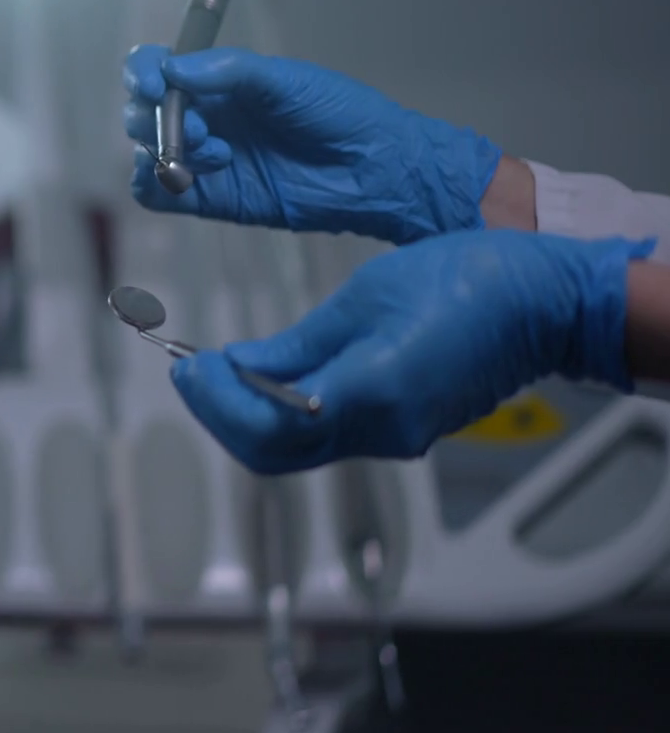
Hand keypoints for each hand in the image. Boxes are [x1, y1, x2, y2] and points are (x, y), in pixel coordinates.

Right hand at [122, 45, 503, 245]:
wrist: (377, 170)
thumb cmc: (342, 115)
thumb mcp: (287, 81)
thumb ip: (229, 71)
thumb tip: (173, 69)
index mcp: (219, 81)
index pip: (158, 68)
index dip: (143, 71)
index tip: (152, 83)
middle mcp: (205, 117)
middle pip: (143, 111)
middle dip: (155, 116)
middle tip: (200, 126)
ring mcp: (204, 159)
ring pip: (146, 150)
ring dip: (166, 147)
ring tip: (217, 153)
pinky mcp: (209, 199)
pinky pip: (155, 194)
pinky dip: (155, 183)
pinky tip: (193, 175)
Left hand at [170, 229, 653, 473]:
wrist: (544, 301)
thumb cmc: (462, 280)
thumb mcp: (363, 298)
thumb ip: (296, 345)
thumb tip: (237, 367)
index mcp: (370, 391)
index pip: (267, 423)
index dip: (216, 400)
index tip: (189, 365)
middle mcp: (382, 430)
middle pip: (275, 452)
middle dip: (220, 416)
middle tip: (190, 372)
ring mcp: (396, 437)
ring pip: (299, 451)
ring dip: (248, 418)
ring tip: (215, 372)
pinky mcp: (405, 430)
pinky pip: (330, 436)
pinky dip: (285, 414)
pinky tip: (267, 377)